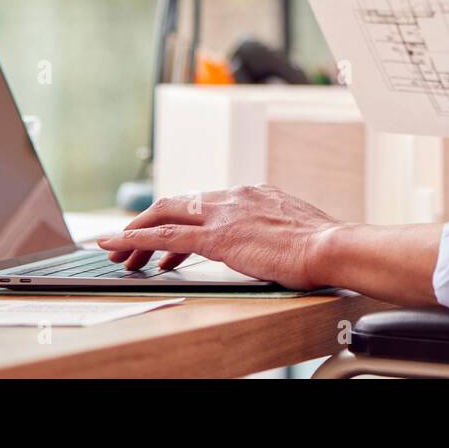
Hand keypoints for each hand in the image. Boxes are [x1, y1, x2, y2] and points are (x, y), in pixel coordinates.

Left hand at [96, 185, 340, 288]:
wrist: (331, 247)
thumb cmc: (323, 246)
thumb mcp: (295, 228)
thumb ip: (275, 228)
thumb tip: (273, 241)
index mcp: (253, 194)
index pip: (204, 202)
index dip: (179, 219)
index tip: (167, 239)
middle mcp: (234, 197)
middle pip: (177, 204)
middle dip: (147, 223)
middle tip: (128, 245)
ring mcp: (224, 215)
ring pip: (165, 217)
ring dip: (136, 235)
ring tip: (118, 253)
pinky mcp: (217, 238)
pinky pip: (165, 237)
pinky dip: (136, 240)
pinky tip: (117, 246)